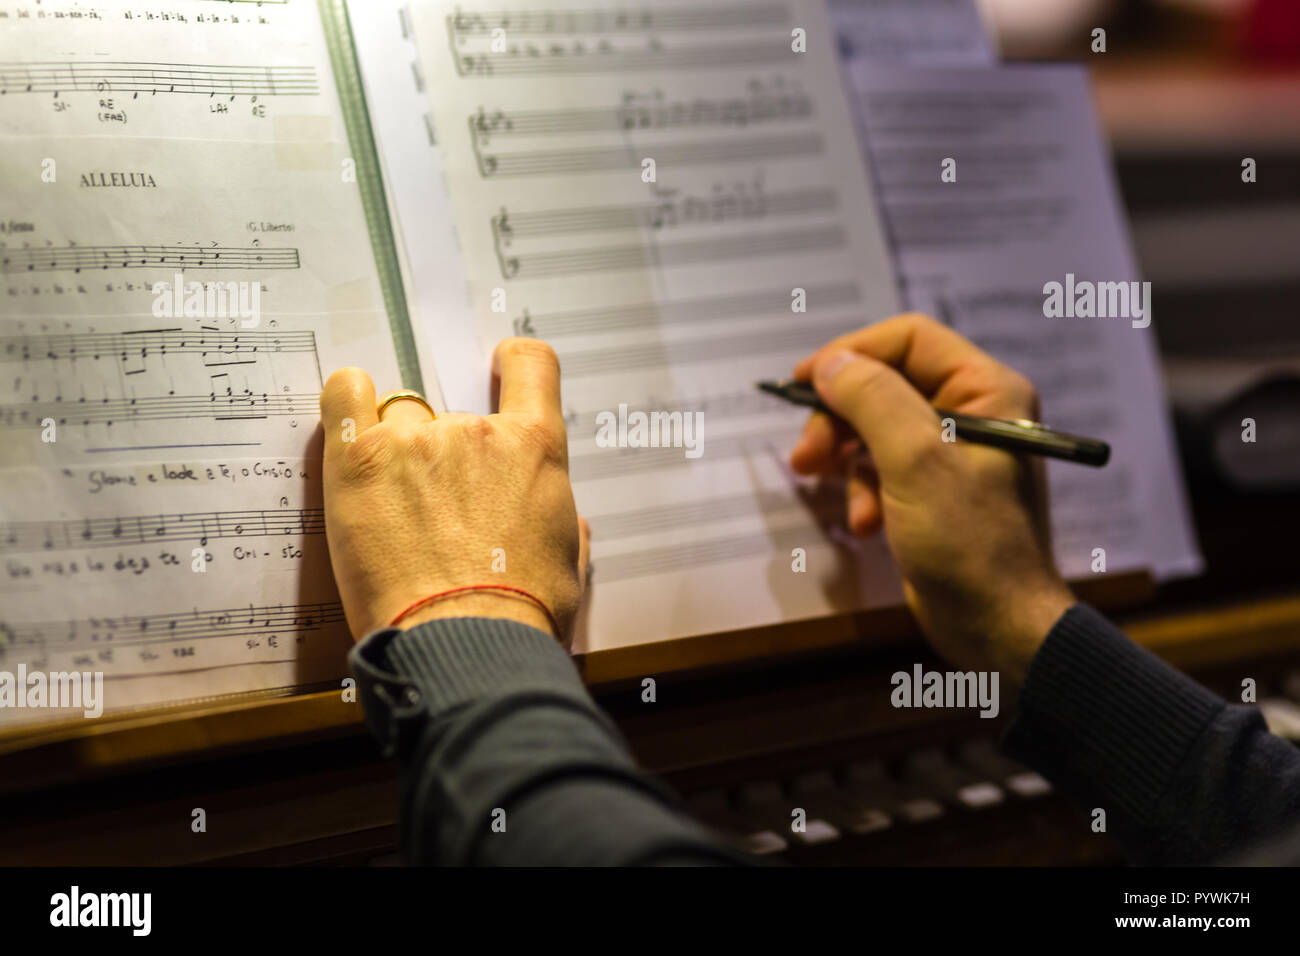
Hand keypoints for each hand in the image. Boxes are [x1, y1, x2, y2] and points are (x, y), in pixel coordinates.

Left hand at [319, 338, 589, 644]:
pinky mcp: (362, 463)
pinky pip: (345, 399)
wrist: (468, 646)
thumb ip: (563, 522)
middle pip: (453, 413)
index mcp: (535, 451)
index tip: (500, 366)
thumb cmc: (521, 615)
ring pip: (400, 421)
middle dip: (445, 453)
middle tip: (437, 508)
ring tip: (392, 508)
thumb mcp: (568, 564)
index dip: (514, 363)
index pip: (532, 367)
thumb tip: (562, 517)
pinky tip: (348, 407)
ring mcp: (417, 442)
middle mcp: (478, 432)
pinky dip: (345, 399)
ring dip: (397, 452)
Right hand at [791, 313, 1073, 684]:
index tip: (803, 381)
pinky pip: (882, 469)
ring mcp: (952, 453)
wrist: (1000, 628)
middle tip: (807, 455)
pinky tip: (866, 524)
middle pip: (884, 384)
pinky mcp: (933, 491)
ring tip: (839, 499)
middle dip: (840, 420)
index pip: (908, 339)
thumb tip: (831, 363)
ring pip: (875, 429)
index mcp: (986, 389)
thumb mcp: (915, 461)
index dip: (852, 353)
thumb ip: (872, 400)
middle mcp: (973, 411)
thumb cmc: (971, 543)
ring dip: (848, 463)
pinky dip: (864, 493)